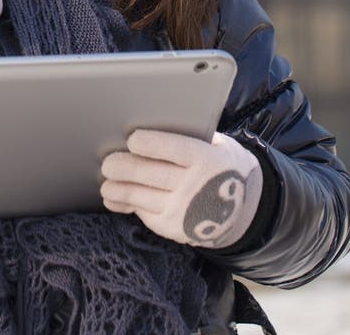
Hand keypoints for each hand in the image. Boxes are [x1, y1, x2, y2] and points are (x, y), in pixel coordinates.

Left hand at [101, 129, 262, 248]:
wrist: (244, 209)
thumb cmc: (221, 165)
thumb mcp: (218, 145)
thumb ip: (192, 136)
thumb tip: (152, 122)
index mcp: (206, 159)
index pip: (175, 150)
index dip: (152, 145)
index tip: (132, 139)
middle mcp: (194, 186)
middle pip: (152, 174)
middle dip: (125, 168)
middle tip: (107, 162)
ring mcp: (183, 210)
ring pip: (142, 196)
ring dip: (119, 189)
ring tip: (105, 181)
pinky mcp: (173, 228)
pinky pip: (143, 213)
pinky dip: (125, 203)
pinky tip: (113, 197)